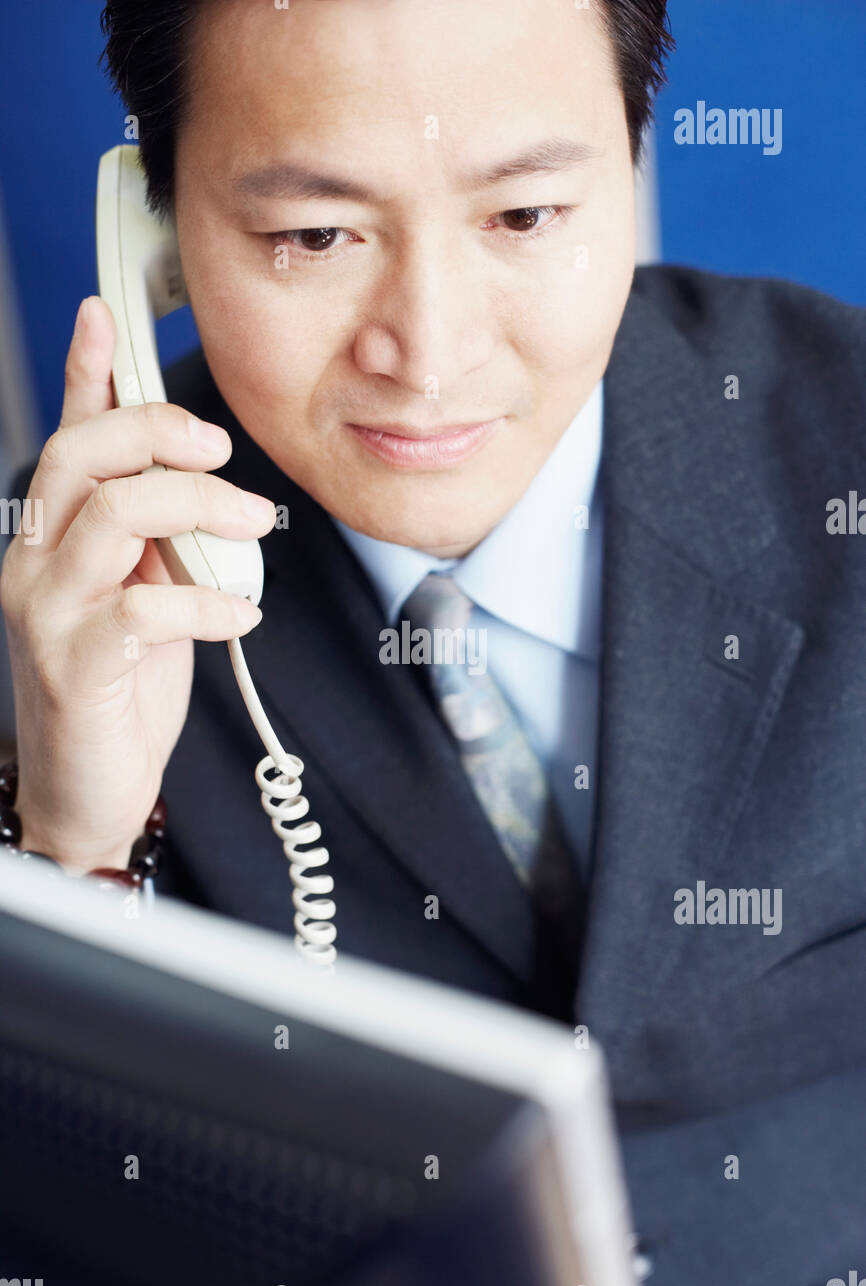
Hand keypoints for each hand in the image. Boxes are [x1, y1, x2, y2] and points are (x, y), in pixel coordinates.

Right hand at [0, 295, 274, 871]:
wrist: (87, 788)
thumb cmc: (121, 685)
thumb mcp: (142, 588)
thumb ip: (154, 532)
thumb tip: (197, 473)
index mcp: (51, 535)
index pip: (66, 436)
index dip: (86, 372)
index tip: (108, 313)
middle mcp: (33, 561)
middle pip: (82, 457)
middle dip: (160, 435)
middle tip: (224, 455)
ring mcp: (45, 612)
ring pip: (113, 517)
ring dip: (198, 510)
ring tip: (254, 528)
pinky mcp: (75, 665)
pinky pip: (143, 607)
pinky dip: (207, 603)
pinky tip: (241, 615)